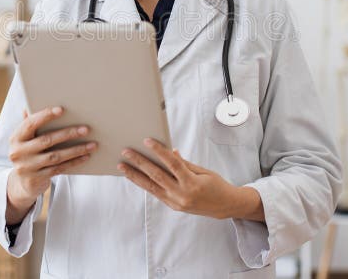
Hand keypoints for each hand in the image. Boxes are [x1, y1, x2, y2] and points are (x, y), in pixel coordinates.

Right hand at [6, 107, 97, 213]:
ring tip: (92, 144)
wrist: (22, 183)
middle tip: (86, 129)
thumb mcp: (25, 139)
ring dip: (76, 150)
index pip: (30, 124)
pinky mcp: (37, 179)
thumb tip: (32, 104)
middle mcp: (19, 152)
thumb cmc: (28, 153)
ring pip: (56, 156)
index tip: (61, 109)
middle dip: (68, 134)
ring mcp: (27, 167)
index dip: (45, 116)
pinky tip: (85, 156)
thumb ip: (30, 122)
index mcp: (16, 138)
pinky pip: (59, 169)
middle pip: (47, 140)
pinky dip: (74, 162)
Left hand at [118, 139, 261, 220]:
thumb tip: (170, 152)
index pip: (172, 164)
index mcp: (192, 184)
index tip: (147, 141)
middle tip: (126, 152)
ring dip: (135, 176)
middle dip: (139, 163)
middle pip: (156, 176)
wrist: (224, 206)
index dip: (159, 151)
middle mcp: (182, 195)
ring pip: (151, 187)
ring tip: (122, 166)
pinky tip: (135, 176)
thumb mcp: (203, 171)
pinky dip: (144, 184)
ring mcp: (176, 203)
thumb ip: (184, 163)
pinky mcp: (173, 206)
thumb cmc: (216, 185)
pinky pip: (156, 193)